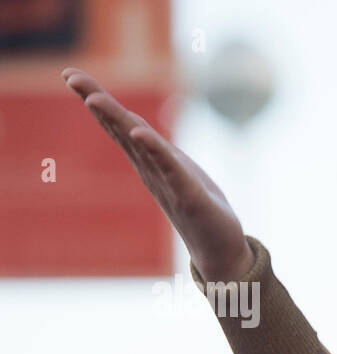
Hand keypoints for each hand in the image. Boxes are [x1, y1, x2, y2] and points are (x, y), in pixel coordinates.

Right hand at [61, 66, 255, 281]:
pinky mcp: (190, 198)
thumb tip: (134, 126)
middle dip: (97, 102)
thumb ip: (156, 150)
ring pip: (140, 147)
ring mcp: (168, 184)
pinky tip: (141, 135)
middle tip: (70, 77)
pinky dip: (156, 152)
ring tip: (96, 99)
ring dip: (119, 122)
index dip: (96, 98)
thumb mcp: (176, 169)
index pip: (120, 124)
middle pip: (121, 130)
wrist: (220, 249)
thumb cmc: (200, 207)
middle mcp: (152, 170)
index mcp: (149, 160)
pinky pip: (171, 171)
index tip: (70, 74)